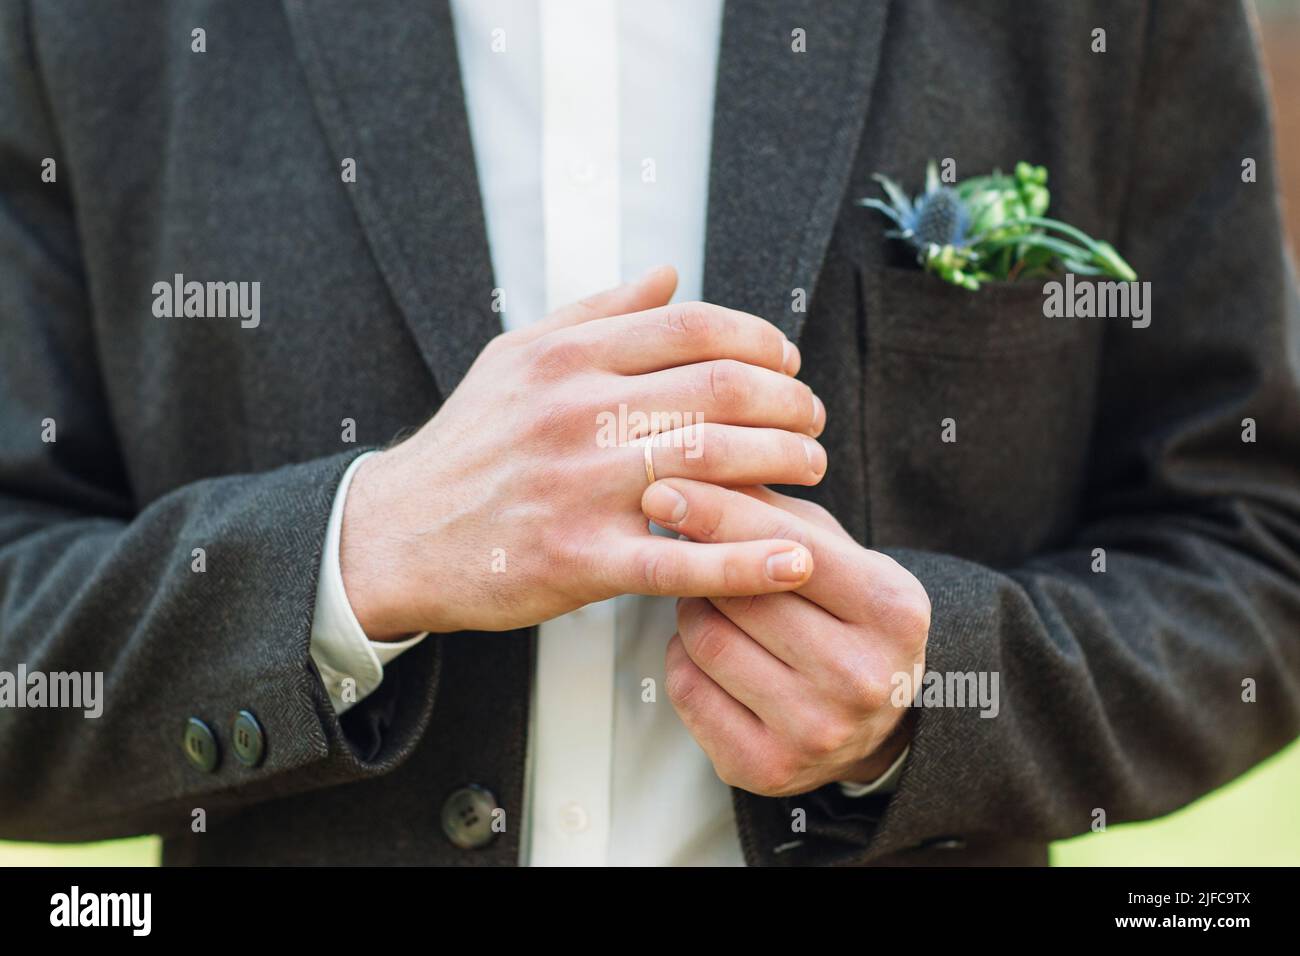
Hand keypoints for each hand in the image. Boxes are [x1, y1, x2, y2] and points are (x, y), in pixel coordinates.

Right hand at [341, 266, 828, 637]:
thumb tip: (667, 274)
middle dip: (788, 403)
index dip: (760, 341)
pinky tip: (794, 557)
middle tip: (813, 420)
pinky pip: (679, 559)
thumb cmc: (466, 446)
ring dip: (783, 464)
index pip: (692, 329)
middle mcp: (576, 413)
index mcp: (566, 358)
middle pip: (718, 391)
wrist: (394, 535)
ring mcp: (578, 488)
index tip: (787, 363)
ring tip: (811, 468)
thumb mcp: (514, 357)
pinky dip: (746, 561)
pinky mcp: (578, 560)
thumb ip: (594, 312)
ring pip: (711, 463)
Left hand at [641, 479, 928, 796]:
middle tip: (700, 555)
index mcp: (893, 610)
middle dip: (707, 564)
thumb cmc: (842, 614)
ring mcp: (817, 731)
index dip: (721, 512)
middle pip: (740, 594)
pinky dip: (684, 660)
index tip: (664, 487)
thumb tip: (694, 472)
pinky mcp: (767, 768)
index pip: (789, 546)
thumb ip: (774, 510)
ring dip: (693, 610)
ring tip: (716, 606)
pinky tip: (714, 655)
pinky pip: (687, 689)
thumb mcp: (833, 551)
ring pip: (705, 639)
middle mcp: (864, 677)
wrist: (873, 717)